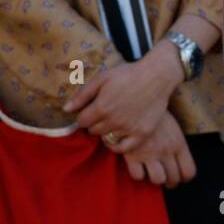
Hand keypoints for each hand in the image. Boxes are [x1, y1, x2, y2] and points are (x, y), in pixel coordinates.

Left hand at [63, 42, 185, 153]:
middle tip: (102, 114)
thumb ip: (83, 94)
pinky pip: (123, 149)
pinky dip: (116, 146)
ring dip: (105, 132)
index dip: (84, 115)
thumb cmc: (128, 74)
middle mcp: (113, 121)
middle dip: (94, 123)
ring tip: (111, 122)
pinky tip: (116, 138)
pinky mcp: (142, 134)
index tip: (90, 110)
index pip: (81, 121)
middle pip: (93, 131)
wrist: (157, 76)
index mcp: (101, 107)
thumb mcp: (103, 78)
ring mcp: (128, 129)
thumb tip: (66, 109)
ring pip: (106, 139)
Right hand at [121, 108, 197, 187]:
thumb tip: (179, 165)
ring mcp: (149, 153)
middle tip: (164, 176)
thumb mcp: (173, 128)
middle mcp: (166, 150)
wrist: (135, 102)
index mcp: (179, 143)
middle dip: (169, 181)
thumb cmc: (155, 116)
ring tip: (151, 172)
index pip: (189, 172)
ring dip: (155, 178)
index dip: (184, 177)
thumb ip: (177, 146)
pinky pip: (138, 176)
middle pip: (173, 179)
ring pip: (158, 180)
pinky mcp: (133, 155)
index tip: (179, 176)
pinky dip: (138, 174)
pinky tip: (138, 165)